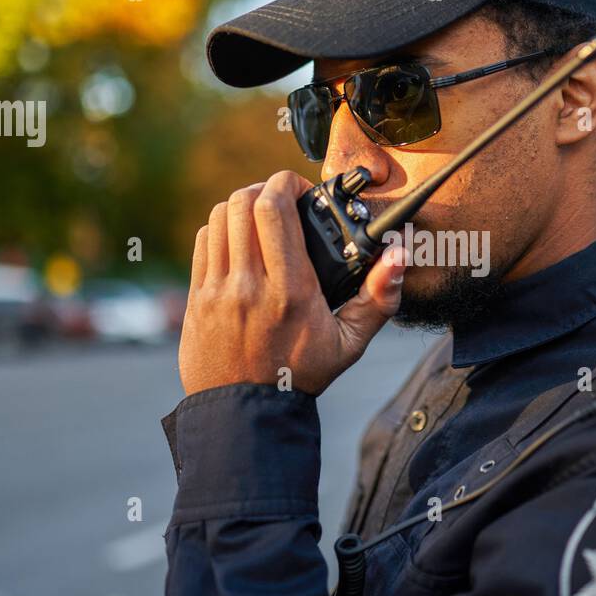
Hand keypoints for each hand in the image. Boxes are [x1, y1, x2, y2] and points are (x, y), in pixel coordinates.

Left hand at [178, 171, 406, 396]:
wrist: (246, 412)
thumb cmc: (301, 375)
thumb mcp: (350, 343)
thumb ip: (379, 297)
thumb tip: (400, 255)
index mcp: (291, 291)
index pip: (275, 209)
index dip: (286, 183)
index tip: (302, 190)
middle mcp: (250, 285)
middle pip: (244, 203)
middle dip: (266, 189)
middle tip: (284, 201)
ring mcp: (217, 290)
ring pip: (221, 216)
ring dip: (244, 206)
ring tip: (263, 218)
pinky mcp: (196, 298)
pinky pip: (204, 241)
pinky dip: (222, 229)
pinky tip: (240, 242)